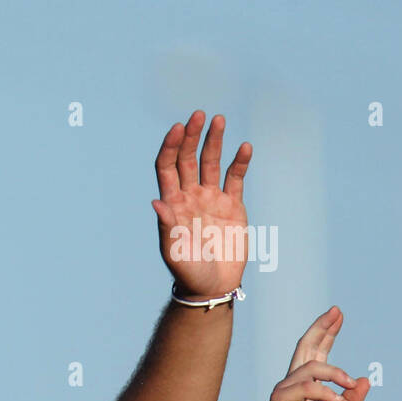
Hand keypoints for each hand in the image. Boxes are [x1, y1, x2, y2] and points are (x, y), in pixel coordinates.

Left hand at [153, 111, 251, 296]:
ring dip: (214, 141)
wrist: (212, 286)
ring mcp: (211, 198)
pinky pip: (235, 178)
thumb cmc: (188, 272)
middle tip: (199, 115)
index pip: (168, 167)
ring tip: (219, 120)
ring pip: (211, 163)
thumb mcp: (174, 251)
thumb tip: (156, 202)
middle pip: (188, 159)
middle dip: (192, 136)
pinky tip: (245, 147)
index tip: (178, 128)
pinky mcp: (233, 205)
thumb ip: (166, 226)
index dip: (171, 147)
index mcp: (172, 204)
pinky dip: (239, 163)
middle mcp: (190, 196)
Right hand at [262, 307, 369, 400]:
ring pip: (311, 367)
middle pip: (306, 347)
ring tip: (348, 384)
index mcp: (307, 386)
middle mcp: (294, 383)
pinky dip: (324, 392)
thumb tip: (363, 380)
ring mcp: (285, 390)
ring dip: (335, 373)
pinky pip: (305, 387)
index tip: (338, 316)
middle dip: (322, 329)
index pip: (317, 353)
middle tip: (336, 312)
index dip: (327, 333)